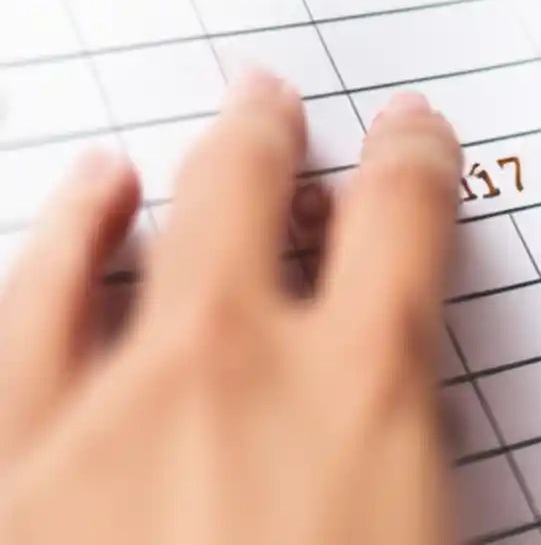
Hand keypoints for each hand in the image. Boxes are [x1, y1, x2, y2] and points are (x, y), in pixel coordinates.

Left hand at [0, 70, 460, 543]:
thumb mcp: (431, 533)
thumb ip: (412, 450)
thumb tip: (399, 433)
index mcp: (362, 394)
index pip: (402, 218)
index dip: (411, 159)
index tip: (410, 137)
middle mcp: (229, 373)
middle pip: (245, 198)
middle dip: (260, 140)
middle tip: (264, 107)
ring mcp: (100, 413)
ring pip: (95, 254)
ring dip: (109, 201)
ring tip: (110, 171)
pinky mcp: (9, 474)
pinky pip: (14, 338)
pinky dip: (35, 275)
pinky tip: (40, 254)